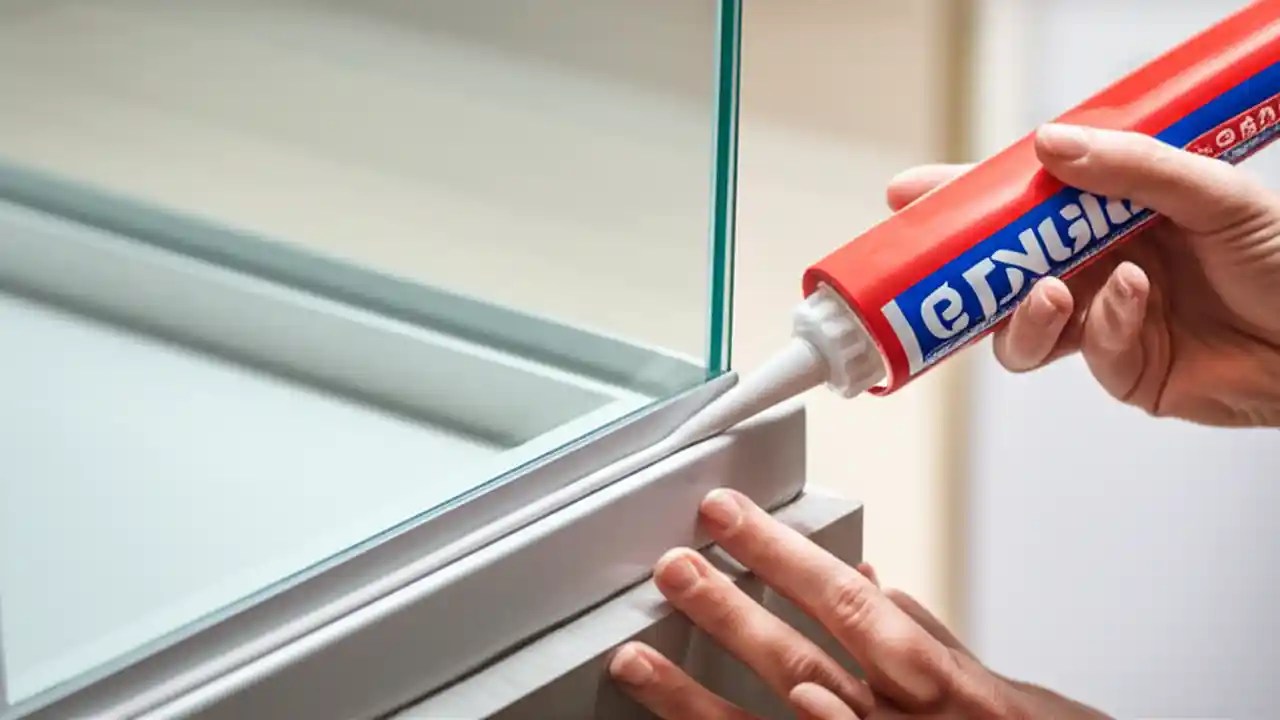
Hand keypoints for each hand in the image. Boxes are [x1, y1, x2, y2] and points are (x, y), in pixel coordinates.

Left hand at [606, 489, 1108, 718]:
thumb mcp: (1001, 690)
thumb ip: (932, 637)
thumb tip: (873, 584)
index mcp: (939, 684)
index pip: (846, 601)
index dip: (779, 554)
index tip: (730, 515)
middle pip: (798, 658)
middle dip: (727, 609)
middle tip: (672, 565)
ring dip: (697, 694)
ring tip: (636, 658)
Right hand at [888, 124, 1279, 426]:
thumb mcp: (1214, 193)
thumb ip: (1133, 169)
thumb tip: (1051, 146)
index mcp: (1112, 213)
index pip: (1024, 201)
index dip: (965, 199)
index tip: (913, 195)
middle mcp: (1098, 265)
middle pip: (1003, 271)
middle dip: (965, 272)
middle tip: (946, 268)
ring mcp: (1105, 320)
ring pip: (1022, 330)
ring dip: (1023, 312)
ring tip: (1051, 291)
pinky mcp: (1124, 369)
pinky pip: (1085, 353)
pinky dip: (1102, 327)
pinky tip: (1134, 302)